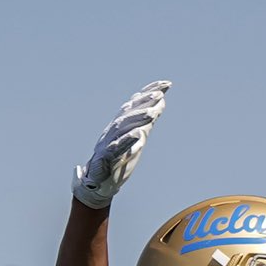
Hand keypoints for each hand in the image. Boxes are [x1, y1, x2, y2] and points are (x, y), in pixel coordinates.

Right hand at [72, 81, 170, 210]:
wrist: (99, 182)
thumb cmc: (119, 159)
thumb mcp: (137, 137)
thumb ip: (147, 121)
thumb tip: (161, 103)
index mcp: (122, 124)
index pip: (136, 104)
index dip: (149, 92)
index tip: (166, 84)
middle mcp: (114, 129)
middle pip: (130, 112)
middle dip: (144, 102)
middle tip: (159, 94)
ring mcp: (109, 142)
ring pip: (123, 126)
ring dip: (137, 118)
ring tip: (152, 112)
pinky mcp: (106, 157)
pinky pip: (116, 147)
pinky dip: (127, 140)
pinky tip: (138, 135)